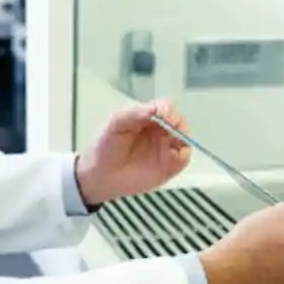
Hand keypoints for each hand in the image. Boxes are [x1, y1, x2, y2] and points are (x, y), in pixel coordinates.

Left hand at [74, 99, 191, 206]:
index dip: (167, 110)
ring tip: (170, 145)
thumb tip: (154, 109)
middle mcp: (159, 130)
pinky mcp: (168, 166)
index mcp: (146, 117)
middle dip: (178, 124)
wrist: (99, 176)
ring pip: (185, 139)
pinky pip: (183, 159)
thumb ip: (134, 114)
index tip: (164, 115)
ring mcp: (164, 148)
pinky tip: (171, 157)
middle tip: (171, 130)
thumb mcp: (115, 124)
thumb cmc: (104, 148)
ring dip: (182, 140)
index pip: (165, 107)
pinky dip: (182, 157)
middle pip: (179, 121)